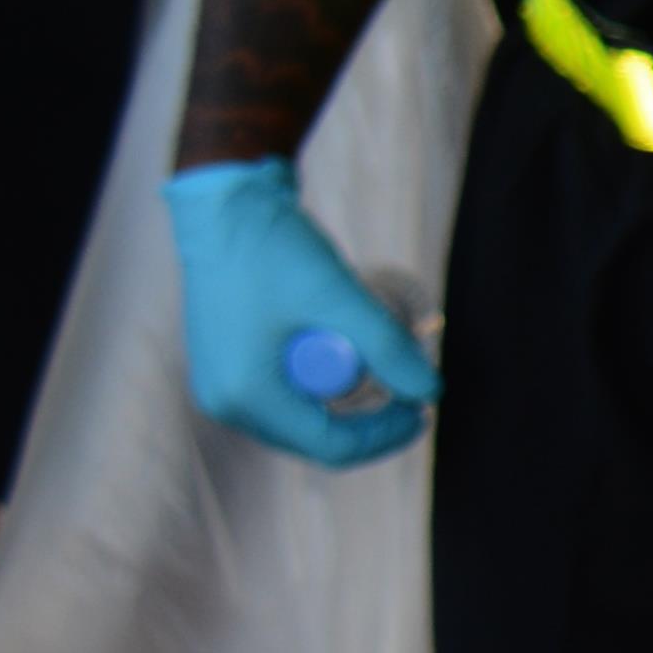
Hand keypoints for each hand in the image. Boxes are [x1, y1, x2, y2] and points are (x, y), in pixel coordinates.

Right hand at [163, 156, 432, 464]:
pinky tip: (337, 343)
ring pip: (305, 417)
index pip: (331, 446)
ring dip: (345, 393)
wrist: (224, 206)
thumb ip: (387, 348)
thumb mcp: (339, 299)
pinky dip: (321, 378)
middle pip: (318, 438)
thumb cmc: (272, 249)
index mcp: (245, 395)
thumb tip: (430, 390)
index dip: (386, 434)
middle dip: (368, 416)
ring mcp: (222, 386)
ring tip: (367, 349)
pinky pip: (288, 394)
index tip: (424, 409)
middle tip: (407, 379)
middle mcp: (224, 401)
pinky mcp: (228, 367)